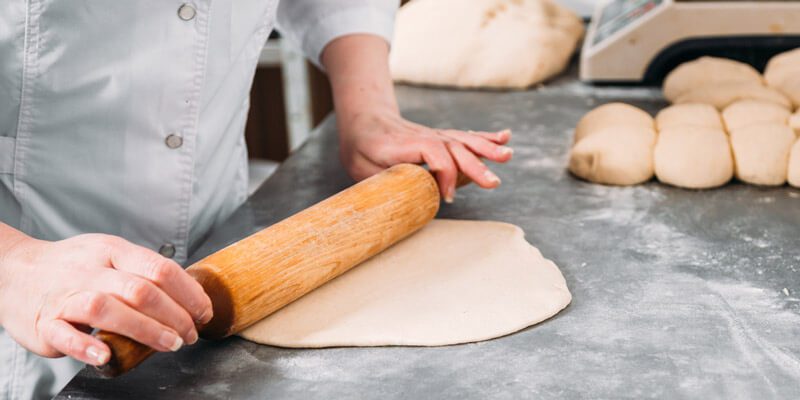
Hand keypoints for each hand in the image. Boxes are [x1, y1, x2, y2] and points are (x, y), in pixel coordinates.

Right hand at [0, 231, 212, 365]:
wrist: (12, 270)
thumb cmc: (73, 267)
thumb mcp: (110, 255)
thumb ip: (143, 272)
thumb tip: (188, 295)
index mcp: (113, 251)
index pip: (160, 268)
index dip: (189, 293)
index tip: (204, 312)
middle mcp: (90, 271)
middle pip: (140, 290)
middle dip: (174, 315)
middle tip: (189, 335)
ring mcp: (66, 295)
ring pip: (107, 309)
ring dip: (144, 329)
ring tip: (169, 344)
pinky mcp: (45, 322)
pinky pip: (64, 333)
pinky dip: (86, 346)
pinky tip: (105, 355)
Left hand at [337, 107, 512, 201]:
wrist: (363, 121)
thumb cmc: (361, 148)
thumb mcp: (361, 169)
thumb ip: (386, 182)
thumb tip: (409, 201)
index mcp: (402, 144)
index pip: (432, 153)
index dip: (445, 174)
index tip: (447, 198)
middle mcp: (423, 136)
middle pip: (454, 148)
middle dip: (475, 166)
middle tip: (493, 183)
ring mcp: (434, 135)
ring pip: (463, 141)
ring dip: (487, 149)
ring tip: (508, 156)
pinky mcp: (439, 137)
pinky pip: (464, 137)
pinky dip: (485, 138)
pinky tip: (504, 138)